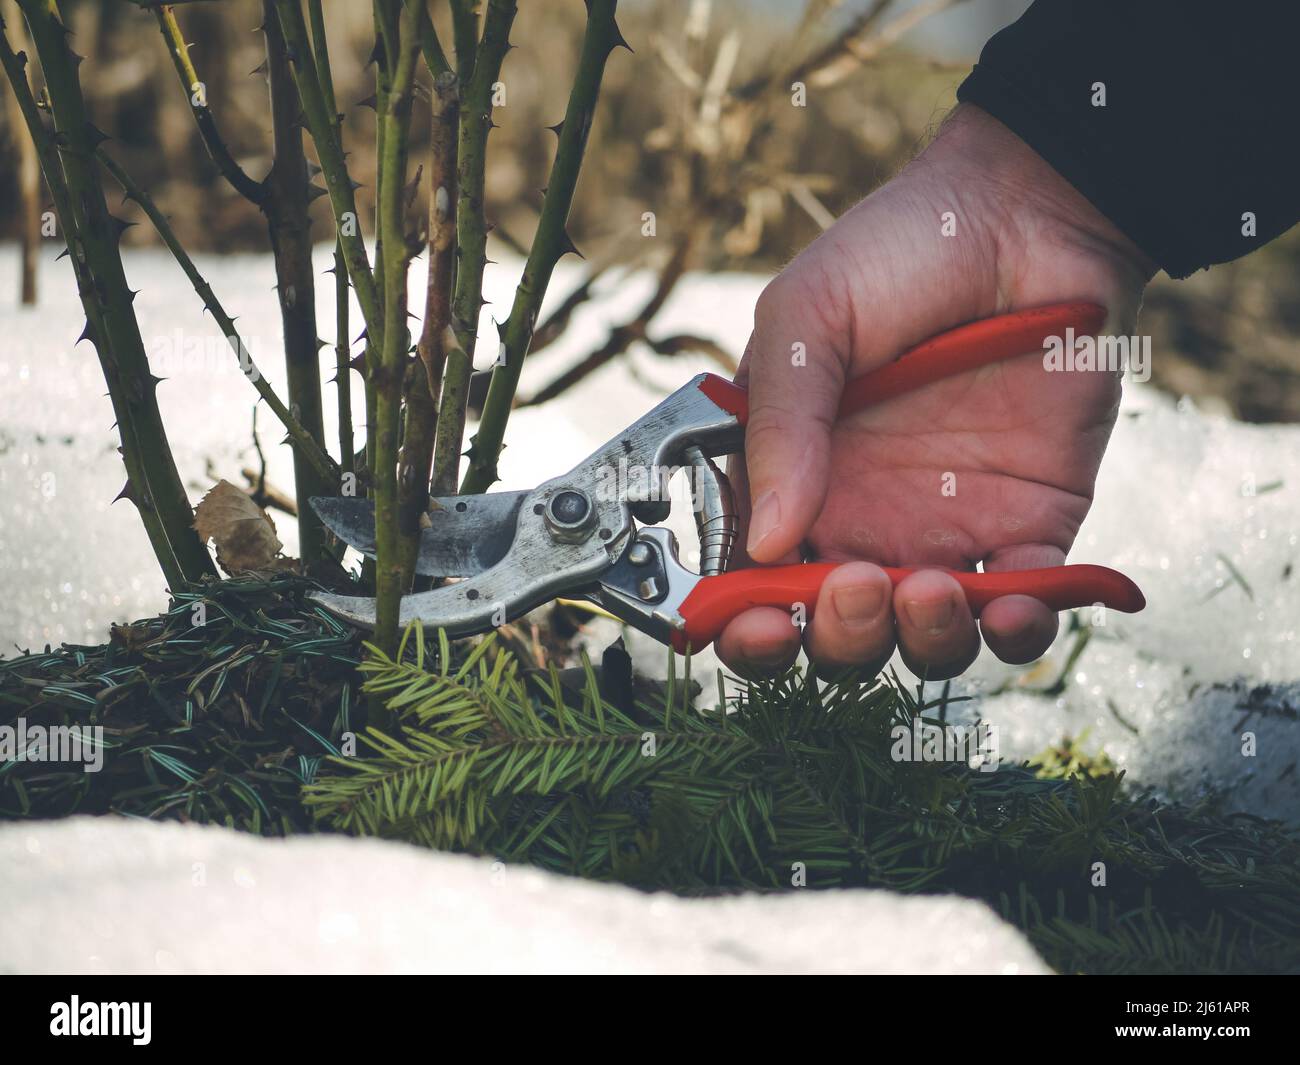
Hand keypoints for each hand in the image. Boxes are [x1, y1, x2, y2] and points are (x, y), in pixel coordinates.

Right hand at [719, 105, 1153, 678]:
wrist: (1028, 215)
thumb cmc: (899, 253)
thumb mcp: (807, 318)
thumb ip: (779, 425)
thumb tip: (762, 541)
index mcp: (795, 485)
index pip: (756, 586)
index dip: (748, 628)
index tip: (760, 626)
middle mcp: (864, 523)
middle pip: (839, 636)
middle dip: (840, 638)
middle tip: (855, 585)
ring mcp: (946, 531)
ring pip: (926, 641)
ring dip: (923, 641)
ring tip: (932, 588)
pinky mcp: (1029, 526)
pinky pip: (1022, 609)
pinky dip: (1018, 631)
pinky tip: (1012, 603)